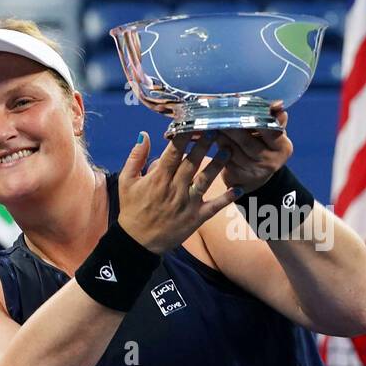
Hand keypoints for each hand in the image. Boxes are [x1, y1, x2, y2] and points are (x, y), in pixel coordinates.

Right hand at [116, 130, 240, 254]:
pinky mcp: (195, 218)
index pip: (173, 153)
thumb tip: (143, 134)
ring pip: (205, 180)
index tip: (192, 123)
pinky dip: (227, 198)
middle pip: (192, 162)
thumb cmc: (131, 210)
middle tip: (216, 129)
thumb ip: (136, 157)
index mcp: (157, 179)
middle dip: (204, 145)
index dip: (183, 137)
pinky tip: (238, 188)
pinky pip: (214, 206)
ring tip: (229, 150)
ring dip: (218, 165)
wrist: (137, 242)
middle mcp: (174, 189)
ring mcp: (187, 204)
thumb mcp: (126, 182)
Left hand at [201, 100, 293, 193]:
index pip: (270, 130)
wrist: (254, 177)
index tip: (241, 105)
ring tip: (211, 124)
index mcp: (283, 147)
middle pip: (247, 141)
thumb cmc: (264, 147)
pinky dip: (216, 148)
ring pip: (233, 151)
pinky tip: (209, 138)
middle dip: (231, 127)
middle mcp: (271, 161)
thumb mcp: (273, 134)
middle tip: (218, 114)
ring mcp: (253, 172)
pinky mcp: (238, 178)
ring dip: (220, 137)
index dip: (255, 118)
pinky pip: (224, 160)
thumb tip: (278, 103)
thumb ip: (274, 117)